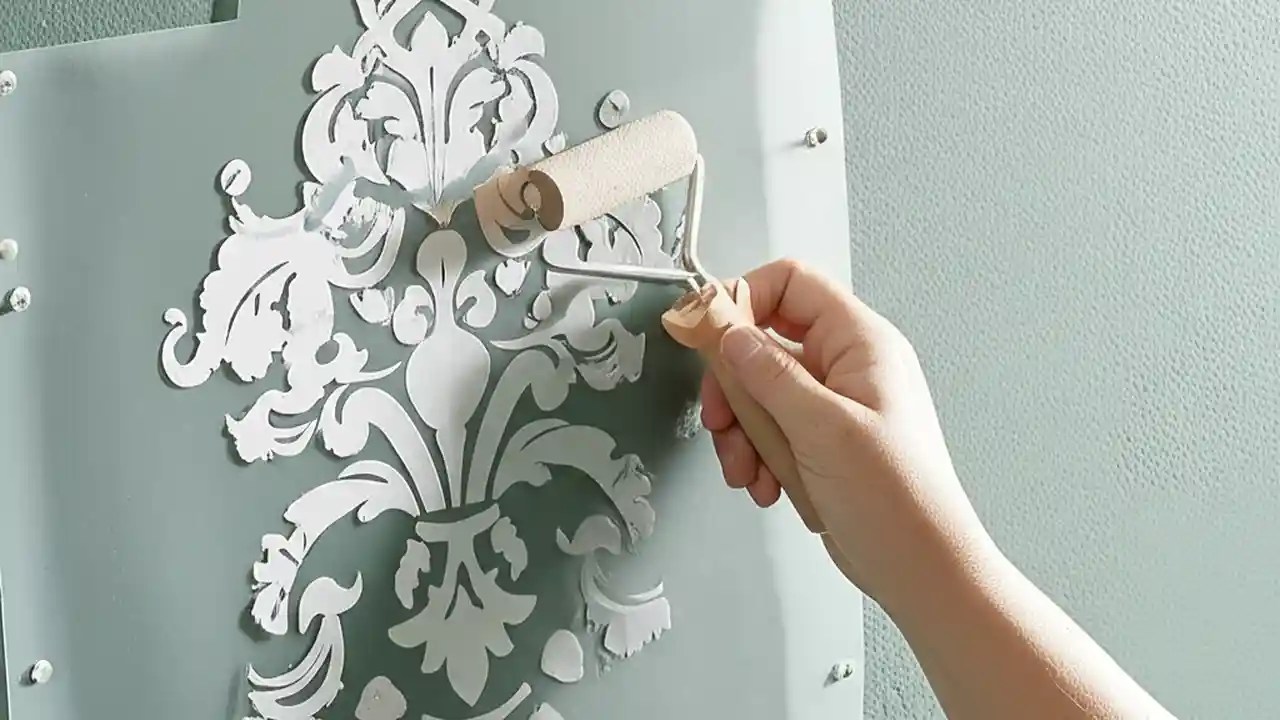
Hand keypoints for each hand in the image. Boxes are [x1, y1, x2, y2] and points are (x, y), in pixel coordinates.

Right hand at [701, 259, 998, 612]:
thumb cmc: (899, 499)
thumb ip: (770, 374)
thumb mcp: (823, 428)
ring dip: (742, 431)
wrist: (922, 569)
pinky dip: (757, 456)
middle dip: (734, 384)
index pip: (791, 284)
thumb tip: (729, 333)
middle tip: (721, 417)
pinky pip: (772, 432)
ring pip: (762, 393)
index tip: (705, 333)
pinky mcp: (823, 444)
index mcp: (861, 343)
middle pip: (766, 342)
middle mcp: (848, 366)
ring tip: (747, 467)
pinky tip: (765, 484)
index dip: (743, 299)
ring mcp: (835, 407)